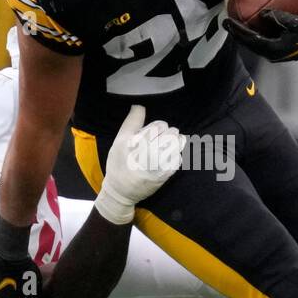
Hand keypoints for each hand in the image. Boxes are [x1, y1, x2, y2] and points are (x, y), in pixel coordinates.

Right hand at [94, 104, 186, 224]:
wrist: (121, 191)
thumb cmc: (119, 164)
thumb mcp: (119, 140)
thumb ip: (131, 122)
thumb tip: (139, 106)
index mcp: (137, 142)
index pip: (160, 125)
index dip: (158, 127)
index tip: (152, 134)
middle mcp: (149, 153)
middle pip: (171, 132)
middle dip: (167, 134)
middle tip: (160, 140)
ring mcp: (160, 165)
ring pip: (178, 144)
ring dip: (174, 142)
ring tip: (166, 146)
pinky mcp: (166, 175)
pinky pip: (179, 158)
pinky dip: (175, 155)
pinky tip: (167, 158)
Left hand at [223, 0, 297, 61]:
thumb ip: (281, 18)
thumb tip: (263, 14)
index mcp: (274, 49)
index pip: (250, 40)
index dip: (238, 31)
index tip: (228, 21)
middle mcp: (271, 54)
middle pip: (248, 44)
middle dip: (236, 34)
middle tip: (225, 22)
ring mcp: (273, 52)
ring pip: (253, 44)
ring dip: (242, 34)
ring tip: (232, 24)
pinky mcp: (276, 48)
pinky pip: (259, 40)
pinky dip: (251, 32)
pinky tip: (248, 23)